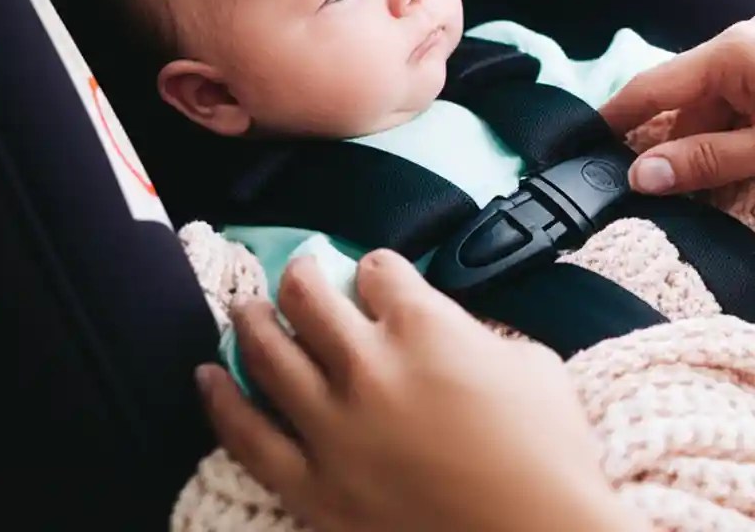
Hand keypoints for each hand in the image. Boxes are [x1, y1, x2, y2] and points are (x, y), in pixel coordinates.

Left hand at [196, 250, 643, 531]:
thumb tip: (451, 336)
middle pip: (309, 296)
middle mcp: (367, 363)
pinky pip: (247, 435)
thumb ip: (477, 335)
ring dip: (251, 320)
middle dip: (301, 275)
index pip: (377, 270)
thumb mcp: (531, 363)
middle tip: (296, 272)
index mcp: (423, 326)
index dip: (375, 270)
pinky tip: (207, 377)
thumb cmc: (548, 453)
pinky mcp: (312, 484)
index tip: (374, 278)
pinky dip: (220, 401)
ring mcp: (332, 424)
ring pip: (267, 353)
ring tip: (244, 308)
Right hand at [600, 12, 754, 193]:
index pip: (650, 89)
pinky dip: (741, 139)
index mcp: (734, 52)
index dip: (614, 125)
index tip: (584, 156)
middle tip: (661, 202)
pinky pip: (748, 105)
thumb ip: (709, 161)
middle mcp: (746, 43)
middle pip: (682, 103)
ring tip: (717, 196)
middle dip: (670, 150)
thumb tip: (644, 174)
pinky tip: (752, 172)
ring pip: (717, 108)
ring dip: (711, 150)